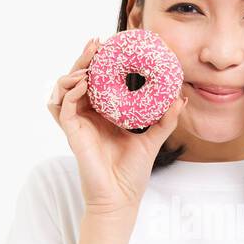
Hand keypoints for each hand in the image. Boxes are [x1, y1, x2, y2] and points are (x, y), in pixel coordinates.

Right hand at [47, 37, 185, 221]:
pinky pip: (64, 109)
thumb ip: (165, 119)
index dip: (96, 62)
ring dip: (73, 72)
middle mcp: (86, 117)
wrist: (121, 199)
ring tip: (88, 63)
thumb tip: (180, 97)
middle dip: (83, 59)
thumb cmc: (131, 174)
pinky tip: (85, 84)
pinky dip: (71, 93)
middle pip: (76, 80)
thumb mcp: (153, 140)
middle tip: (96, 43)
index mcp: (101, 115)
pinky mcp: (73, 136)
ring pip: (63, 90)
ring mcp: (77, 126)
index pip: (95, 81)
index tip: (107, 44)